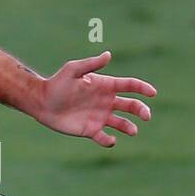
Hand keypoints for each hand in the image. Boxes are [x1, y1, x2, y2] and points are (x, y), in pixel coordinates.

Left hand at [34, 50, 155, 146]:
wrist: (42, 102)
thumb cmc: (57, 83)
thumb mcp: (73, 70)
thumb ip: (91, 64)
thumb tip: (108, 55)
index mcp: (105, 86)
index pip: (130, 86)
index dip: (143, 88)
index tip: (153, 93)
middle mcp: (106, 101)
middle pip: (131, 106)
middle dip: (141, 110)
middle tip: (146, 116)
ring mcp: (100, 116)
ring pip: (122, 123)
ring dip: (129, 127)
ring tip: (132, 130)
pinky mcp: (91, 130)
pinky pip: (105, 138)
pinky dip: (110, 140)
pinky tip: (110, 140)